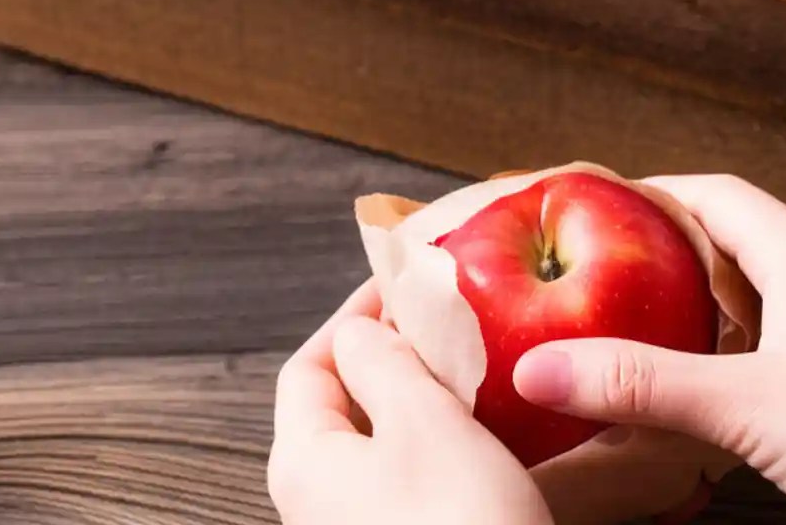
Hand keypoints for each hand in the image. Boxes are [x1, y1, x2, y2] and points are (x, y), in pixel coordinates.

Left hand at [269, 281, 553, 524]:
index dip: (350, 318)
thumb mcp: (421, 422)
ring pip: (381, 439)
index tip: (399, 284)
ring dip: (420, 395)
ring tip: (470, 368)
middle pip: (341, 403)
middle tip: (443, 323)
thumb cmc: (457, 524)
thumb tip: (361, 330)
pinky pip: (409, 475)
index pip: (306, 367)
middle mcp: (318, 498)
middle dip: (390, 354)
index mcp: (303, 461)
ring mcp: (359, 524)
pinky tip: (482, 432)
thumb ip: (384, 363)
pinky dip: (438, 439)